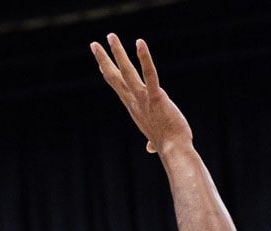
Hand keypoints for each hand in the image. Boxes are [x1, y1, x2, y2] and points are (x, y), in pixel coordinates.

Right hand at [91, 35, 191, 157]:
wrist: (175, 153)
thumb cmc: (170, 147)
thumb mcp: (157, 142)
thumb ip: (152, 142)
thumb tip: (150, 148)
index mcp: (135, 110)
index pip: (120, 89)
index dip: (110, 75)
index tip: (102, 65)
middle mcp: (135, 104)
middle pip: (115, 79)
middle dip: (104, 60)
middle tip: (94, 44)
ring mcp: (144, 100)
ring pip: (127, 73)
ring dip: (118, 53)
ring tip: (111, 36)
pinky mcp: (156, 98)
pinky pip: (149, 75)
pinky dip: (144, 58)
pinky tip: (140, 43)